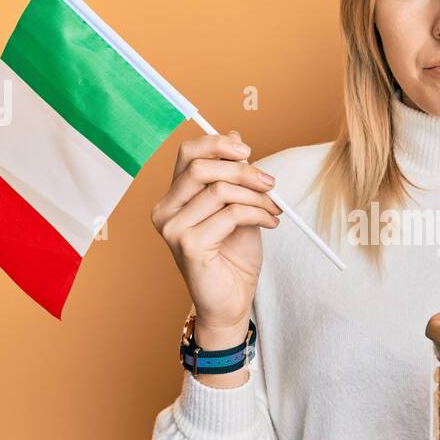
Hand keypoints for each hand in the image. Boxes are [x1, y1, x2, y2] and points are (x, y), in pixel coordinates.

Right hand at [151, 129, 281, 353]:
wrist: (232, 301)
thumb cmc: (233, 257)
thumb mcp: (237, 206)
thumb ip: (233, 176)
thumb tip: (236, 137)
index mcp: (173, 198)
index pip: (187, 153)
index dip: (218, 144)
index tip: (248, 152)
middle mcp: (165, 211)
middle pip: (201, 167)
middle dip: (243, 171)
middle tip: (270, 184)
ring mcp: (173, 229)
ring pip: (220, 190)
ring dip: (256, 196)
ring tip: (274, 209)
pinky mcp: (189, 246)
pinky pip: (230, 214)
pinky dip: (258, 214)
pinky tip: (271, 223)